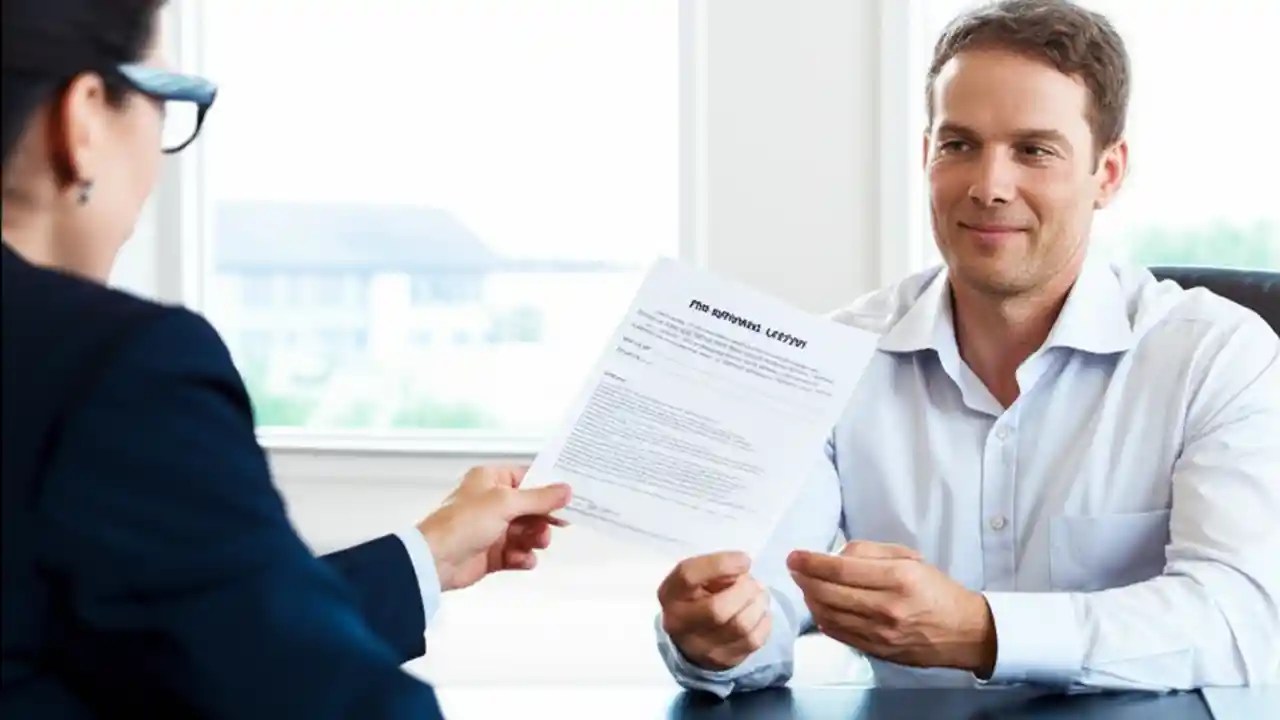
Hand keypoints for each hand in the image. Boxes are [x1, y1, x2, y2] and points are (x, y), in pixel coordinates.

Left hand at [417, 466, 570, 591]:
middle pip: (531, 508)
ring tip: (535, 544)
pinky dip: (523, 557)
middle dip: (543, 518)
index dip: (548, 488)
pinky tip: (523, 560)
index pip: (527, 478)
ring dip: (535, 539)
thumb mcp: (505, 502)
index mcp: (491, 480)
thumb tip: (566, 490)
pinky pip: (517, 554)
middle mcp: (491, 502)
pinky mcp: (491, 554)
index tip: (568, 497)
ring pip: (526, 532)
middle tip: (557, 525)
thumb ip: (539, 498)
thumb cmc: (462, 523)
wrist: (435, 560)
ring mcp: (491, 529)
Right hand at [657, 552, 772, 670]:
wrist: (691, 639)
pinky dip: (763, 621)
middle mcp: (679, 623)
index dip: (721, 565)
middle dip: (744, 591)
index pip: (689, 576)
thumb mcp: (697, 578)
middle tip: (752, 583)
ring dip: (757, 605)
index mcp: (671, 594)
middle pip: (717, 609)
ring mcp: (701, 647)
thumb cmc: (697, 597)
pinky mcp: (723, 661)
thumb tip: (742, 568)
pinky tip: (759, 612)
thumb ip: (714, 569)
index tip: (744, 560)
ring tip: (759, 595)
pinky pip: (753, 640)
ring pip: (740, 626)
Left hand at [787, 541, 996, 676]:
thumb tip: (836, 555)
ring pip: (829, 615)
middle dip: (804, 578)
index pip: (842, 570)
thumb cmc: (936, 589)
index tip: (794, 556)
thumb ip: (871, 552)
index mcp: (898, 578)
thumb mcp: (911, 559)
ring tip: (805, 585)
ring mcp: (880, 634)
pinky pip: (839, 634)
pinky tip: (819, 606)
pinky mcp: (877, 651)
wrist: (964, 632)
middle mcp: (887, 607)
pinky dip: (823, 618)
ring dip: (810, 598)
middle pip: (830, 593)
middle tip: (794, 568)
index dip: (812, 562)